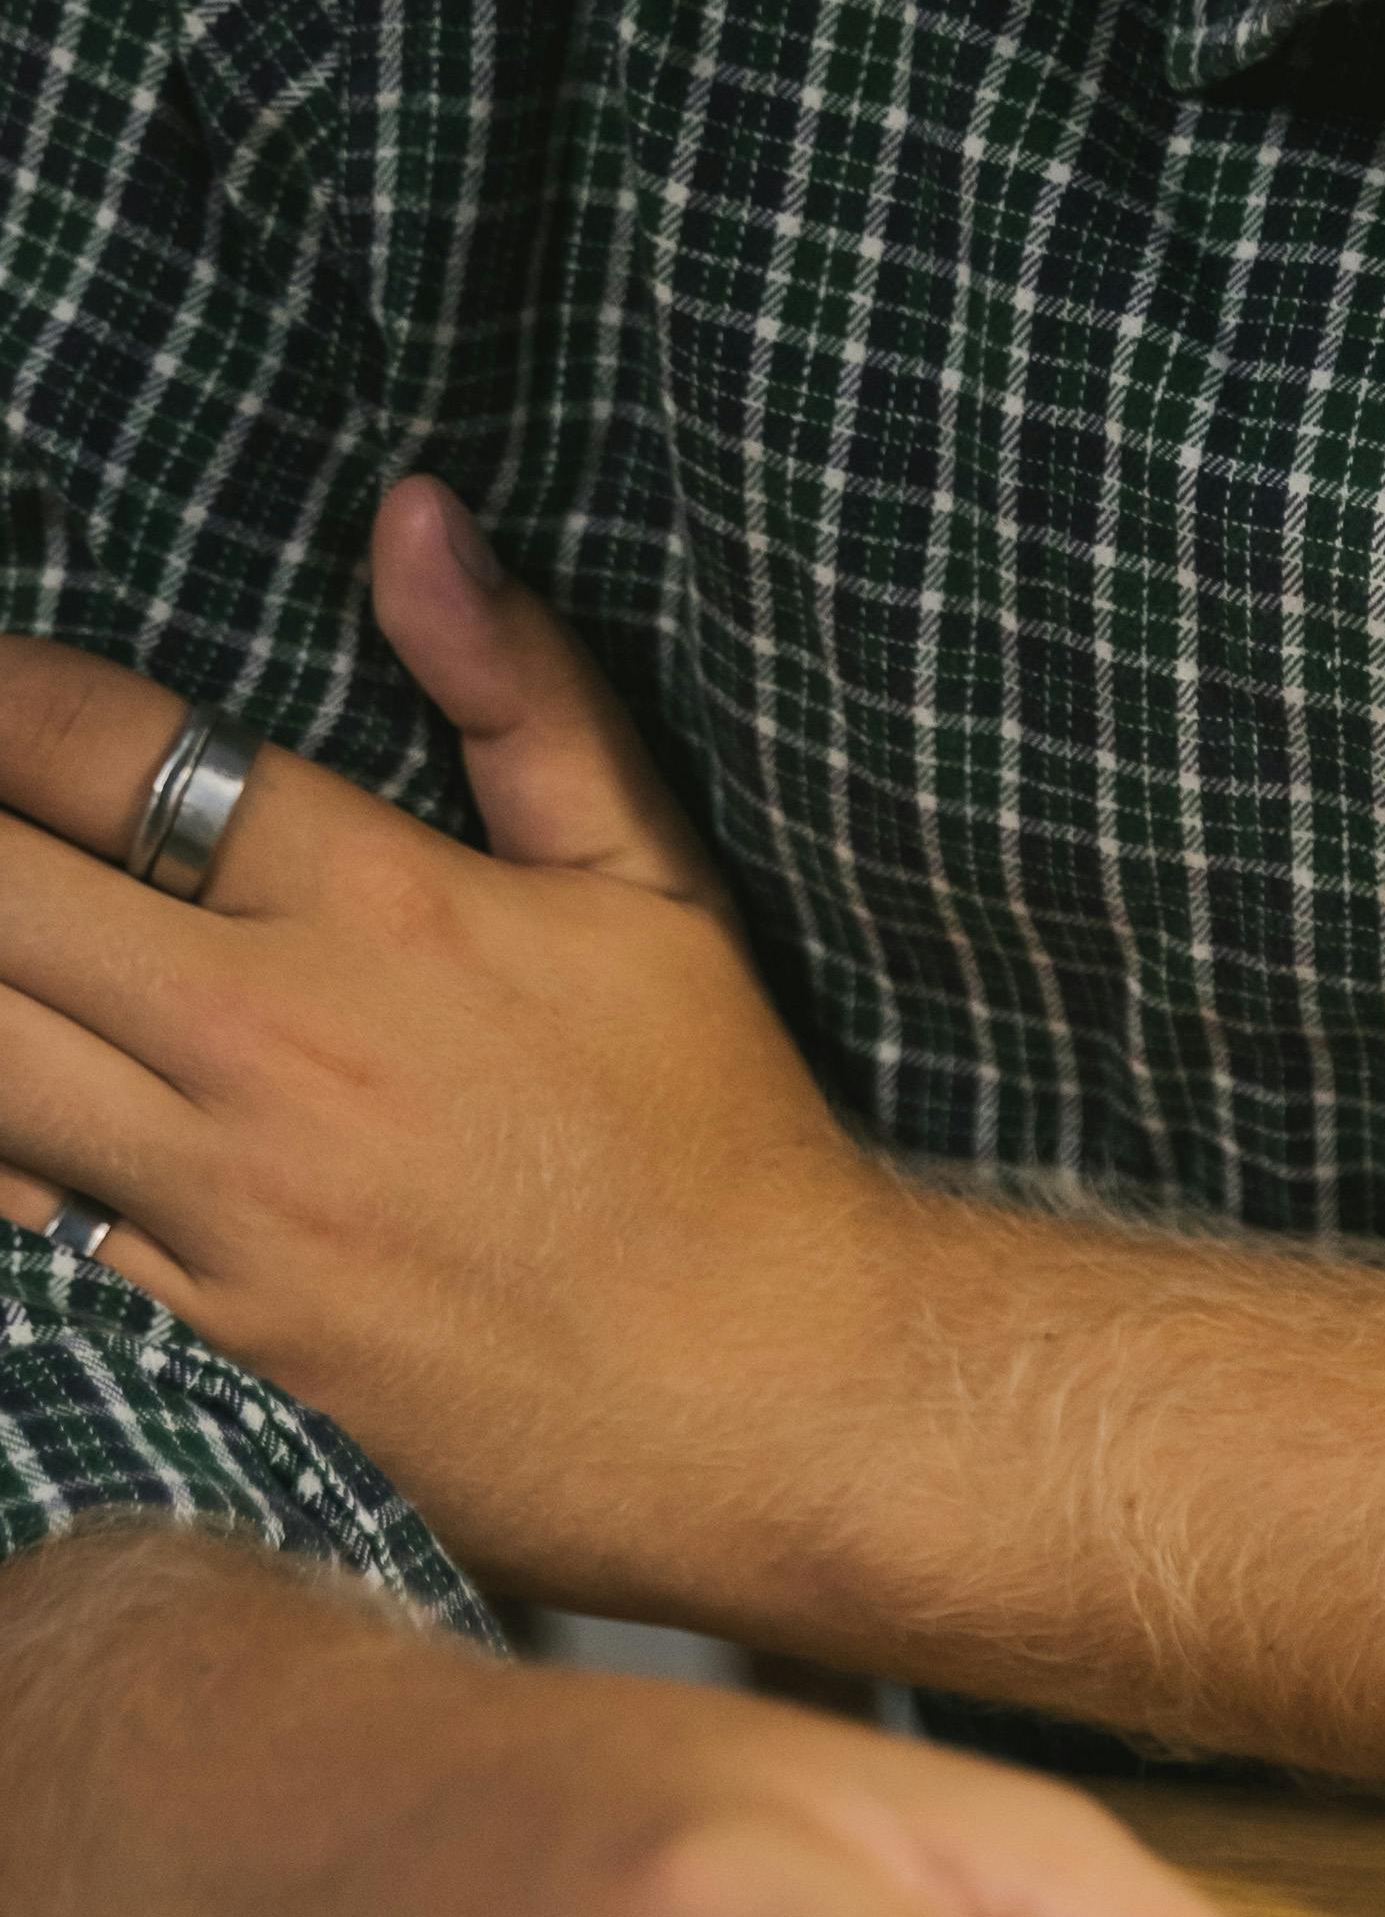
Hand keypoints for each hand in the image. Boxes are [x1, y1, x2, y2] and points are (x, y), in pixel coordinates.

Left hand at [0, 485, 905, 1613]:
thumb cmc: (724, 1137)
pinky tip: (25, 1097)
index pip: (100, 745)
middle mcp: (277, 1039)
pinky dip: (2, 1141)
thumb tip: (417, 513)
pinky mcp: (215, 1316)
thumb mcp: (653, 888)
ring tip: (15, 953)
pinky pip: (28, 1208)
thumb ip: (523, 694)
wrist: (776, 1403)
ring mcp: (230, 1190)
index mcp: (382, 904)